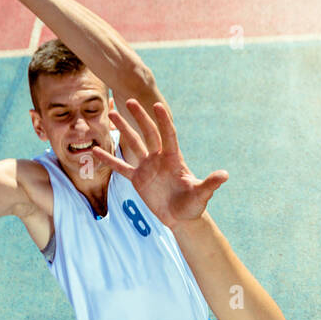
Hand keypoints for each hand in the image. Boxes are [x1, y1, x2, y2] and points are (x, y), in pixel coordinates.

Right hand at [91, 99, 228, 227]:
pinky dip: (109, 160)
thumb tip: (225, 175)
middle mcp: (159, 158)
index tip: (157, 105)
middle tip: (129, 101)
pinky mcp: (138, 179)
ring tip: (111, 114)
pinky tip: (95, 151)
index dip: (163, 121)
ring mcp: (147, 167)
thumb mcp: (201, 194)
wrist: (181, 217)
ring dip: (122, 130)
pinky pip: (121, 167)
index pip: (168, 135)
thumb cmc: (193, 205)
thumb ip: (210, 183)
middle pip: (148, 133)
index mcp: (174, 159)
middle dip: (139, 118)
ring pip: (133, 144)